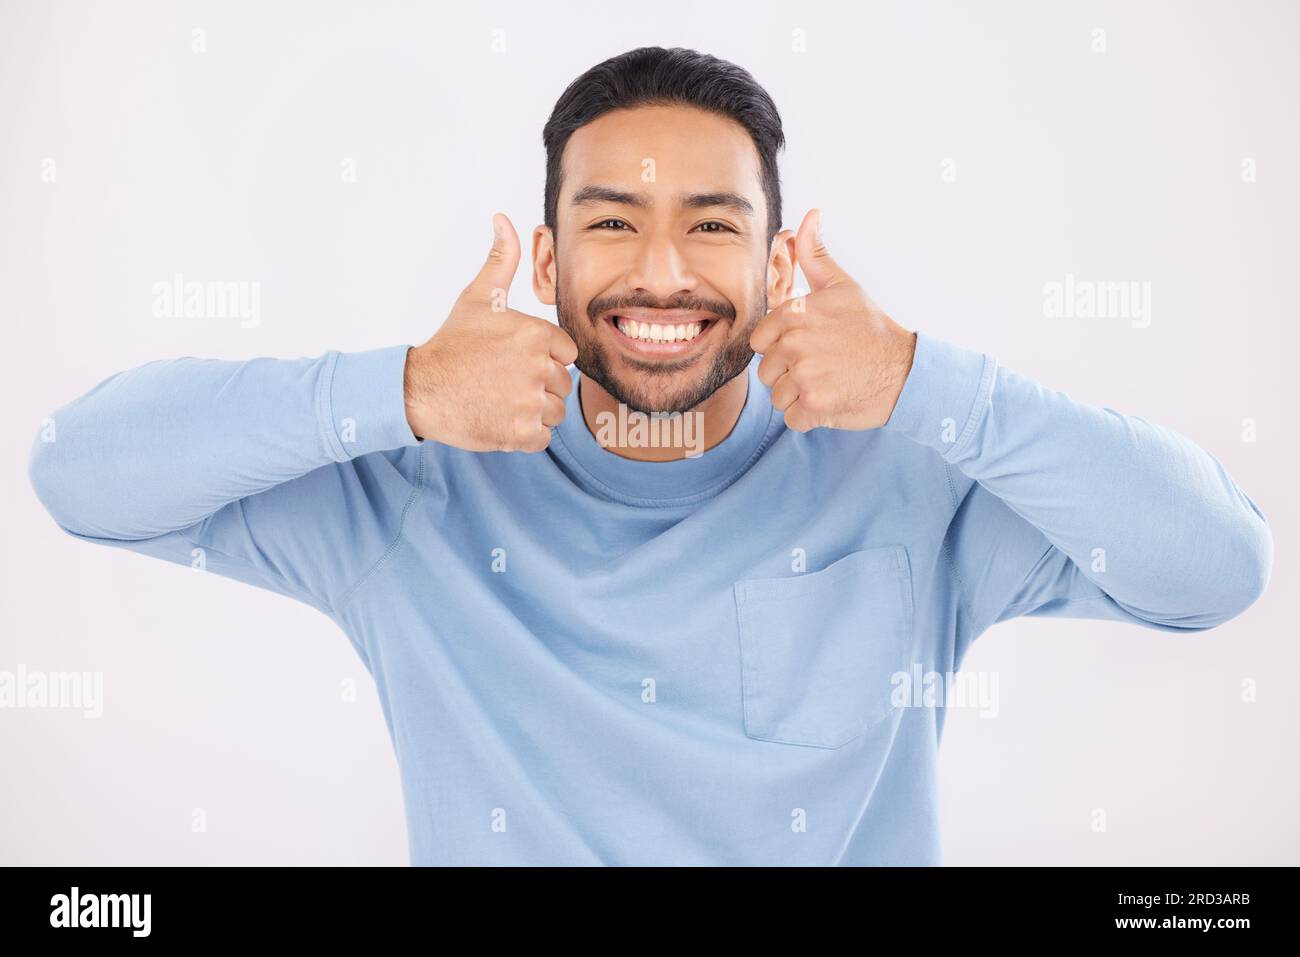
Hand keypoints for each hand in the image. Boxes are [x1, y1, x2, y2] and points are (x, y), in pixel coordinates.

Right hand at [404, 213, 578, 451]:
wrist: (420, 389)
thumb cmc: (452, 344)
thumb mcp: (479, 298)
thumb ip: (501, 260)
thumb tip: (503, 219)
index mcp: (537, 334)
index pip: (566, 353)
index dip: (544, 358)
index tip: (514, 360)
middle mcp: (539, 367)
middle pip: (561, 383)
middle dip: (538, 386)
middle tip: (502, 381)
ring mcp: (531, 402)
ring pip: (554, 412)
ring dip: (531, 411)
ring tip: (500, 399)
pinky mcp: (523, 433)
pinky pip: (542, 438)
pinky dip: (523, 435)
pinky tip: (499, 418)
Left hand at [750, 209, 916, 432]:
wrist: (906, 371)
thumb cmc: (871, 328)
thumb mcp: (843, 287)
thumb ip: (815, 255)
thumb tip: (810, 215)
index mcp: (796, 314)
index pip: (760, 341)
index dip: (780, 347)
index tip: (807, 346)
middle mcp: (796, 344)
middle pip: (767, 371)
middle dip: (789, 373)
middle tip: (822, 366)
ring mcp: (805, 377)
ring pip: (777, 396)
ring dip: (798, 396)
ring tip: (827, 383)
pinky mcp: (814, 407)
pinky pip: (792, 418)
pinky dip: (809, 417)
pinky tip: (831, 401)